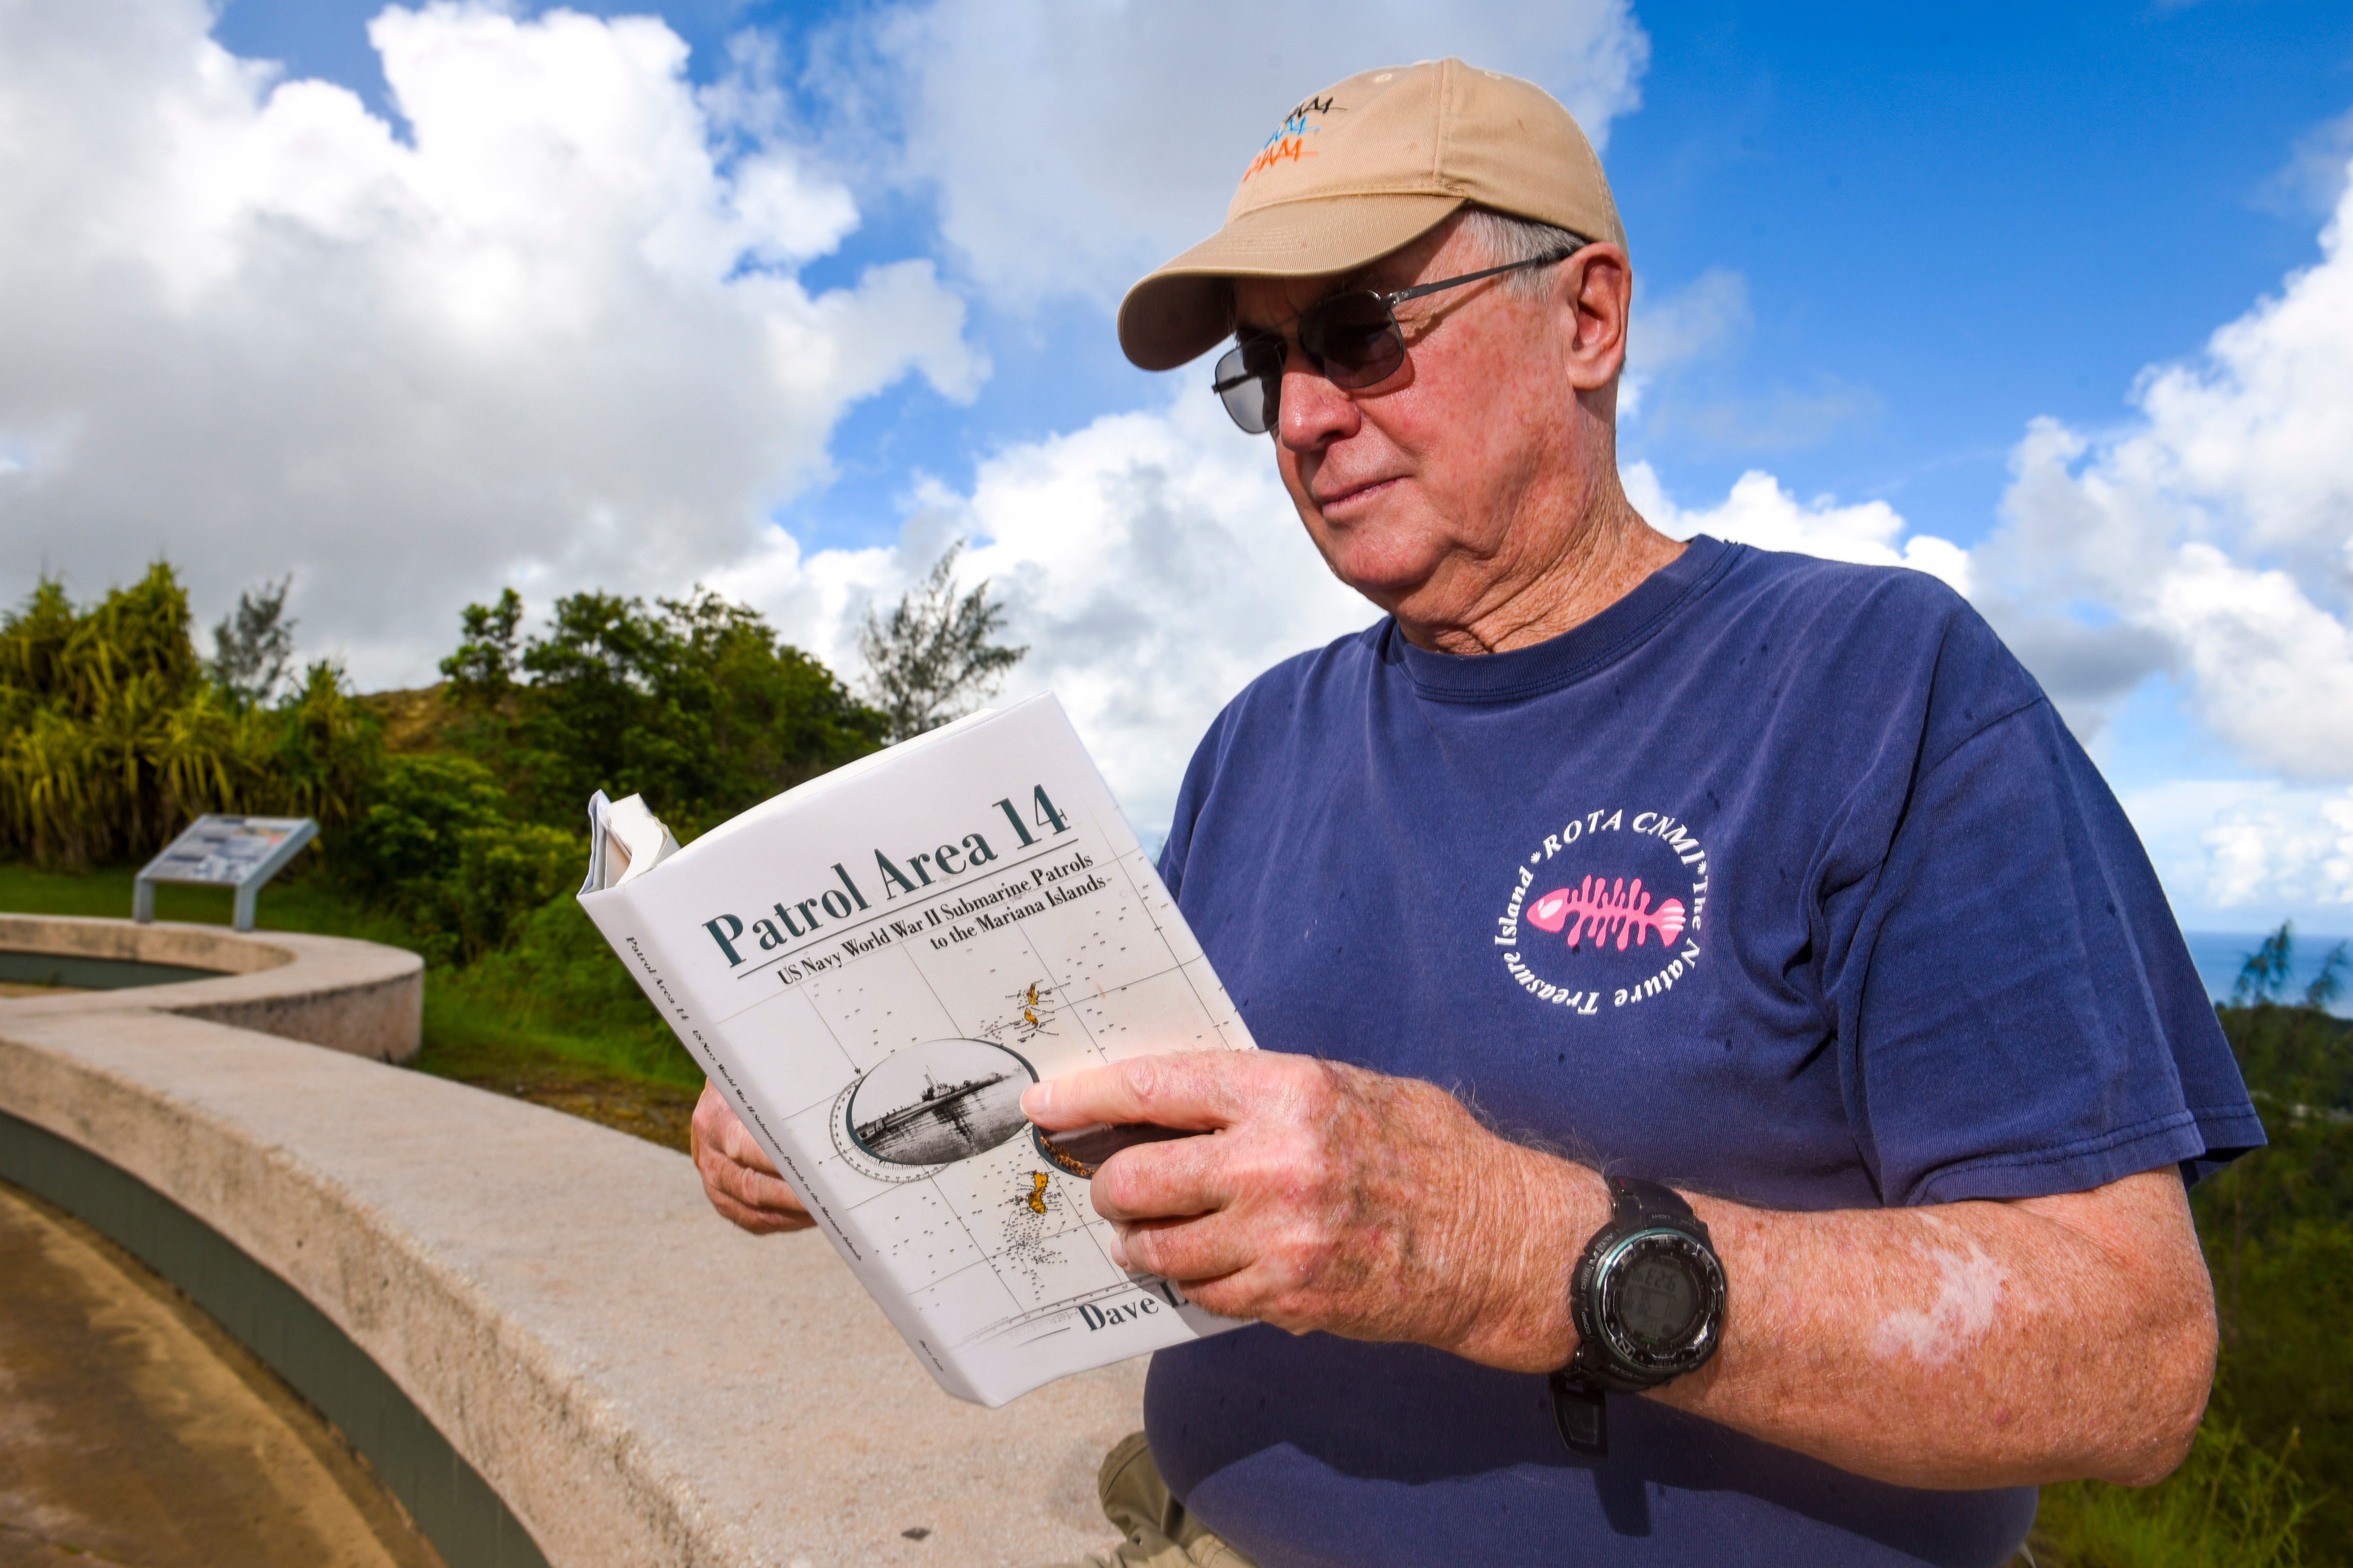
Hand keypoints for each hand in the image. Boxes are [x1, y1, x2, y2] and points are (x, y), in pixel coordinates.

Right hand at [691, 1081, 814, 1233]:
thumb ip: (782, 1083)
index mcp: (714, 1120)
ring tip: (828, 1211)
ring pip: (753, 1209)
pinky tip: (811, 1216)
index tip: (814, 1167)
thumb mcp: (761, 1075)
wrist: (726, 1092)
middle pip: (750, 1185)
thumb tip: (823, 1091)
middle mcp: (708, 1155)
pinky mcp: (723, 1200)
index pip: (745, 1145)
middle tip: (829, 1198)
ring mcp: (713, 1181)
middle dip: (794, 1196)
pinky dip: (785, 1221)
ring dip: (793, 1214)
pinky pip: (753, 1220)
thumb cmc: (753, 1082)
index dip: (780, 1161)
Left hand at [1020, 1051, 1598, 1370]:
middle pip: (1137, 1177)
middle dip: (1109, 1184)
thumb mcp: (1349, 1088)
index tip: (1045, 1102)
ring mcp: (1278, 1239)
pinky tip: (1213, 1265)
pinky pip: (1201, 1293)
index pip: (1157, 1087)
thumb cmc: (1427, 1152)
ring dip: (1141, 1242)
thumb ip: (1263, 1092)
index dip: (1088, 1095)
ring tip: (1151, 1232)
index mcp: (1287, 1093)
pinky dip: (1193, 1281)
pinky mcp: (1289, 1298)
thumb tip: (1177, 1097)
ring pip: (1157, 1247)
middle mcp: (1274, 1163)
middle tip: (1113, 1186)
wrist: (1499, 1240)